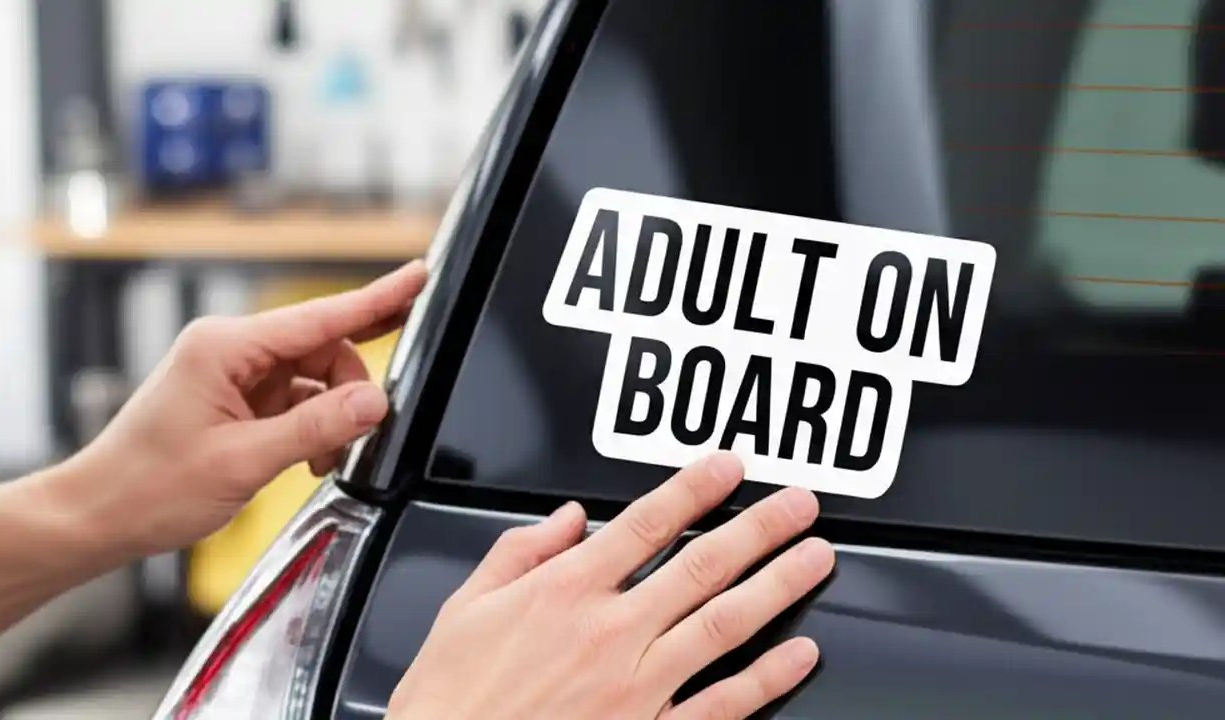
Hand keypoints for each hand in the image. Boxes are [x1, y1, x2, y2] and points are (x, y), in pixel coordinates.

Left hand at [65, 260, 427, 556]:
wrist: (99, 516)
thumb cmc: (149, 486)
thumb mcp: (243, 461)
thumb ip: (316, 428)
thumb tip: (374, 404)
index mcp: (225, 347)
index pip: (320, 316)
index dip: (377, 298)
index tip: (419, 277)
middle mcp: (231, 350)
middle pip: (324, 349)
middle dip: (351, 389)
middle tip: (367, 427)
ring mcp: (234, 374)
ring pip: (314, 377)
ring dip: (331, 416)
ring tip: (322, 458)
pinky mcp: (237, 398)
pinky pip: (297, 399)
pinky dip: (314, 427)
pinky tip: (309, 457)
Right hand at [388, 452, 833, 719]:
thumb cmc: (450, 701)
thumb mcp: (464, 607)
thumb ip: (519, 553)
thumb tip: (568, 518)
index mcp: (564, 592)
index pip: (646, 524)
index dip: (695, 489)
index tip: (730, 467)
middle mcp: (608, 633)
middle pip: (702, 567)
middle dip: (760, 530)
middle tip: (800, 506)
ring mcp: (634, 687)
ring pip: (723, 625)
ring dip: (777, 587)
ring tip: (815, 559)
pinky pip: (720, 704)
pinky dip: (765, 679)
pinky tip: (798, 655)